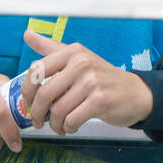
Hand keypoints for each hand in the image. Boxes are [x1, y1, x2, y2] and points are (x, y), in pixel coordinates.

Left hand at [20, 30, 153, 134]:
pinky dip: (68, 128)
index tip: (28, 102)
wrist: (135, 92)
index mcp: (73, 51)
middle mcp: (82, 63)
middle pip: (45, 93)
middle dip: (37, 113)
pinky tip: (71, 126)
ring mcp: (92, 81)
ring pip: (58, 110)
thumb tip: (28, 34)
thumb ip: (51, 48)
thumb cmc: (102, 78)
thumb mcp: (78, 58)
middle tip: (38, 120)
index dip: (27, 90)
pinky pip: (72, 120)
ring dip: (54, 124)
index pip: (37, 70)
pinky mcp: (100, 100)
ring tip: (58, 126)